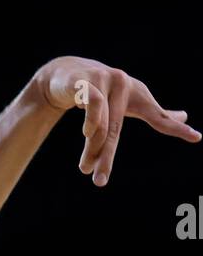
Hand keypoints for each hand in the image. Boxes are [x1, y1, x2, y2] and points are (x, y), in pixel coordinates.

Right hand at [32, 56, 200, 185]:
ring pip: (100, 124)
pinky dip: (90, 122)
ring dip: (91, 149)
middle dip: (107, 158)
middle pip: (116, 130)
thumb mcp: (128, 101)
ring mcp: (103, 80)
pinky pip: (92, 104)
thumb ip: (155, 112)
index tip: (197, 137)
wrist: (65, 74)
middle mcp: (123, 85)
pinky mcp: (83, 81)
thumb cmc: (103, 90)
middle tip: (99, 182)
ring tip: (85, 168)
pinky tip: (86, 133)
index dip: (176, 128)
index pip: (158, 116)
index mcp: (137, 93)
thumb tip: (185, 116)